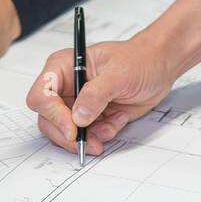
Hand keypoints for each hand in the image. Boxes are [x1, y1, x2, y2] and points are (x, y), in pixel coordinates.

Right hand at [25, 38, 176, 157]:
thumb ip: (96, 94)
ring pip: (65, 133)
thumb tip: (78, 116)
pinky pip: (85, 137)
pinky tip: (117, 120)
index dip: (52, 114)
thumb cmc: (138, 59)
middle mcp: (66, 86)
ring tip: (111, 126)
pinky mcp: (89, 118)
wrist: (158, 68)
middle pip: (48, 120)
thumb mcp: (118, 73)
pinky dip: (101, 136)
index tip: (72, 129)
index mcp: (64, 67)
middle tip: (91, 142)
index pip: (41, 95)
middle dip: (69, 135)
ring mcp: (76, 103)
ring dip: (88, 137)